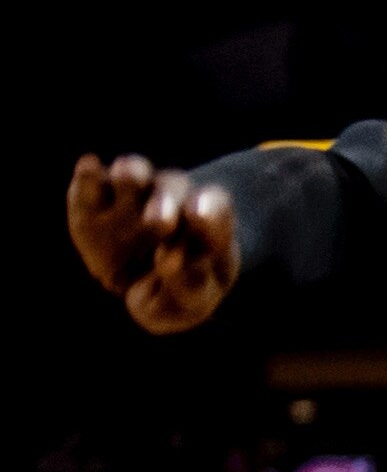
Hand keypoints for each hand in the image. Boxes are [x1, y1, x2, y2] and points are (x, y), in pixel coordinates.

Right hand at [69, 153, 238, 331]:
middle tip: (162, 221)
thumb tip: (172, 263)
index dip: (208, 212)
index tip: (200, 219)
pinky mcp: (92, 200)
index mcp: (205, 220)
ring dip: (131, 176)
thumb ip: (190, 286)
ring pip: (133, 173)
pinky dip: (88, 178)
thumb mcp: (191, 303)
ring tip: (126, 178)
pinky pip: (91, 183)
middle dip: (166, 201)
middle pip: (172, 186)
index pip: (213, 206)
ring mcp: (130, 194)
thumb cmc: (180, 292)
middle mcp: (170, 197)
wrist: (144, 291)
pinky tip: (88, 168)